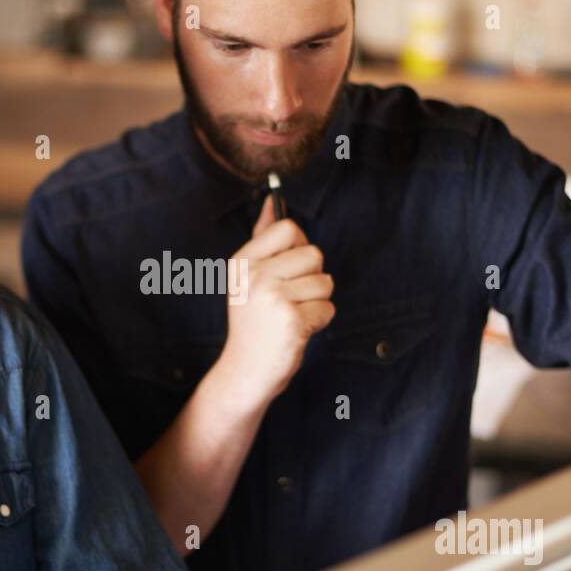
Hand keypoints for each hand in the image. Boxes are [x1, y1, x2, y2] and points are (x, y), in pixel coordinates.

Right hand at [213, 196, 334, 406]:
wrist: (245, 370)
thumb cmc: (253, 321)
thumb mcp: (248, 277)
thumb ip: (263, 238)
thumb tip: (272, 200)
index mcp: (242, 261)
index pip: (289, 228)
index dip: (299, 247)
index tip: (287, 269)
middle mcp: (254, 276)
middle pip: (313, 254)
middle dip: (312, 277)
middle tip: (289, 298)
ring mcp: (272, 298)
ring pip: (324, 282)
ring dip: (316, 301)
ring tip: (292, 315)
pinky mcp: (292, 320)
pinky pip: (328, 308)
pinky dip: (319, 321)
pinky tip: (297, 330)